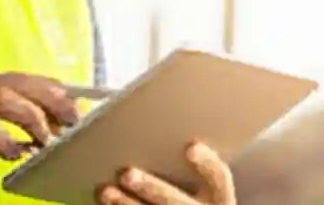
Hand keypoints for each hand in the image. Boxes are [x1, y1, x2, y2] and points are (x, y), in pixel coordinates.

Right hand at [0, 73, 80, 204]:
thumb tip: (37, 129)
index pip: (14, 78)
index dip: (46, 89)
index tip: (69, 104)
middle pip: (16, 80)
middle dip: (50, 95)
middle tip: (72, 116)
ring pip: (8, 95)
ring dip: (36, 115)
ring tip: (50, 137)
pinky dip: (12, 141)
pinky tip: (16, 155)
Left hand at [95, 141, 235, 204]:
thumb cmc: (185, 194)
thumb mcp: (198, 185)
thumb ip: (182, 162)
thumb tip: (146, 127)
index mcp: (218, 199)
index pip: (220, 179)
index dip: (207, 163)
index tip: (190, 147)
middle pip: (176, 201)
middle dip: (151, 188)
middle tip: (128, 173)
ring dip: (126, 204)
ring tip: (106, 191)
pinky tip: (103, 203)